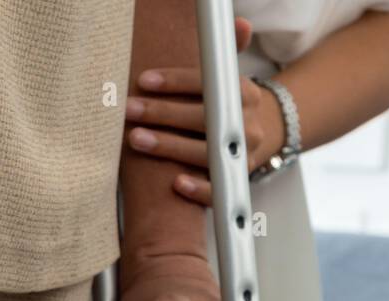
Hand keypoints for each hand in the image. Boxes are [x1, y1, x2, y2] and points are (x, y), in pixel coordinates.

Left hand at [124, 19, 287, 206]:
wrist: (258, 140)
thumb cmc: (226, 108)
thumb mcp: (226, 80)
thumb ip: (223, 57)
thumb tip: (240, 23)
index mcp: (243, 92)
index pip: (208, 83)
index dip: (175, 81)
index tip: (143, 80)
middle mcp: (246, 123)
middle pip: (202, 117)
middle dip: (163, 112)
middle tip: (129, 109)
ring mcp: (244, 154)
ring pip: (205, 152)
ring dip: (169, 146)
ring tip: (135, 140)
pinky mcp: (237, 181)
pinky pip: (220, 190)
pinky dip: (199, 188)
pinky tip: (176, 183)